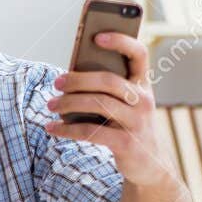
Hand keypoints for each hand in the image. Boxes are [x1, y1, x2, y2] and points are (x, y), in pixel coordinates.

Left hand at [46, 32, 172, 187]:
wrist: (149, 165)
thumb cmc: (128, 126)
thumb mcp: (124, 104)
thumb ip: (106, 88)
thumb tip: (69, 77)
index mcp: (144, 84)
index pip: (139, 54)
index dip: (120, 41)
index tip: (96, 37)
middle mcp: (144, 100)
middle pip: (109, 80)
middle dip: (78, 79)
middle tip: (57, 82)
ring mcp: (137, 123)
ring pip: (99, 104)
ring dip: (69, 103)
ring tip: (51, 104)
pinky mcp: (127, 144)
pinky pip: (91, 132)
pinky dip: (67, 129)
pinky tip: (52, 128)